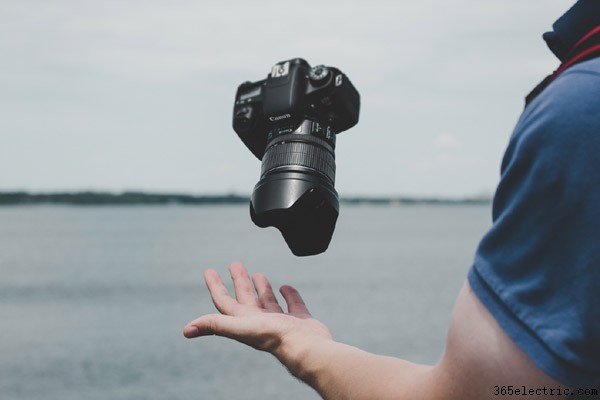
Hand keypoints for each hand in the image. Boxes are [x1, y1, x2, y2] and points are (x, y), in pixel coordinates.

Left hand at [183, 262, 332, 365]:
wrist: (307, 348)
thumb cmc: (274, 337)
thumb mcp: (241, 327)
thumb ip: (216, 324)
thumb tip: (186, 331)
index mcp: (244, 322)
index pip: (224, 302)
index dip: (215, 286)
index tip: (209, 271)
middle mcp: (260, 321)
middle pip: (244, 298)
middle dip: (238, 281)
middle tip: (235, 264)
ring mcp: (280, 321)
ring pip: (267, 301)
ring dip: (261, 288)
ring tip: (257, 274)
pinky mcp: (299, 319)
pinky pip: (293, 303)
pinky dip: (289, 295)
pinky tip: (285, 287)